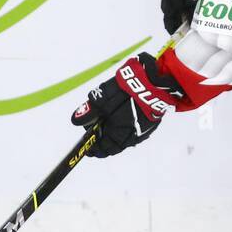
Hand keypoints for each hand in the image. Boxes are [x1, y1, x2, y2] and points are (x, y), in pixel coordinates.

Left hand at [70, 52, 184, 156]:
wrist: (155, 82)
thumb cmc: (127, 91)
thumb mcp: (102, 98)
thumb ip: (90, 110)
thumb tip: (76, 120)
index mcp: (119, 134)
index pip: (103, 149)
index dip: (93, 149)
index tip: (87, 147)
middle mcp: (132, 137)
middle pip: (115, 145)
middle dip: (104, 140)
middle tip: (96, 131)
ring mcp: (144, 130)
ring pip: (126, 138)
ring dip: (116, 133)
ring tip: (108, 123)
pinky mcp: (151, 122)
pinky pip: (135, 130)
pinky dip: (127, 127)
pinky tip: (124, 116)